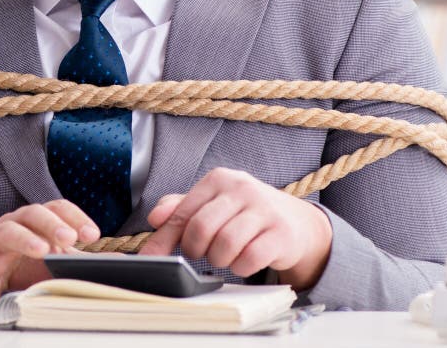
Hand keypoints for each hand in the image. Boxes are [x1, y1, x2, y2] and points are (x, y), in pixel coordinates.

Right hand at [0, 200, 99, 304]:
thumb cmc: (15, 261)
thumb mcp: (48, 258)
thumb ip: (77, 259)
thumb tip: (118, 263)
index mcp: (34, 220)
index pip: (56, 208)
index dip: (75, 217)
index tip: (93, 234)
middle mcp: (14, 223)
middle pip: (34, 213)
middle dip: (54, 224)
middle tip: (71, 238)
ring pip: (7, 231)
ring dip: (26, 239)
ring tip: (42, 251)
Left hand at [138, 168, 331, 290]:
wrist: (294, 221)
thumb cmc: (243, 213)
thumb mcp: (212, 204)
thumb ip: (180, 209)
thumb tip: (154, 218)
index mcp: (218, 179)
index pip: (183, 211)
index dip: (164, 238)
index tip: (153, 258)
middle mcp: (241, 188)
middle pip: (201, 229)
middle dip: (195, 250)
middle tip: (201, 254)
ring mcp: (263, 209)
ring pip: (224, 246)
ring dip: (219, 260)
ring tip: (223, 256)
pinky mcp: (281, 233)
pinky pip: (249, 259)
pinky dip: (240, 268)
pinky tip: (243, 261)